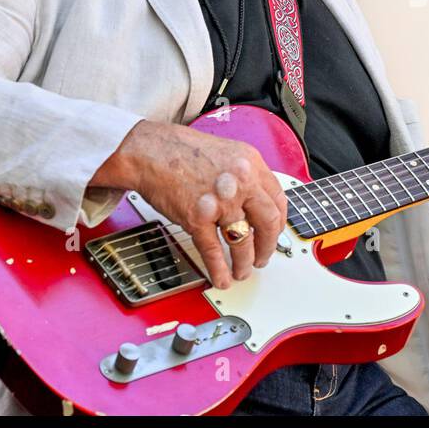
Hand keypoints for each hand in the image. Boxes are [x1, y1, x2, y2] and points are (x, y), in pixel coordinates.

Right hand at [90, 120, 287, 288]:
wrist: (149, 150)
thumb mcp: (229, 154)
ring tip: (242, 271)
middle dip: (268, 247)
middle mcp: (240, 182)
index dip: (279, 223)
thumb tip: (259, 206)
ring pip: (242, 241)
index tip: (275, 234)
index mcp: (251, 164)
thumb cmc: (183, 151)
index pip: (278, 200)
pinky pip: (213, 250)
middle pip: (268, 223)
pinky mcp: (197, 217)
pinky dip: (219, 269)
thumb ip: (247, 177)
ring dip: (244, 263)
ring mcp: (219, 200)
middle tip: (263, 258)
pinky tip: (222, 277)